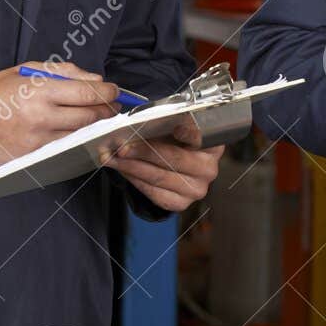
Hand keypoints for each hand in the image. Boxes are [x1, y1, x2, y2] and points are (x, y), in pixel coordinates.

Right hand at [0, 59, 120, 165]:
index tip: (115, 91)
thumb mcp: (28, 69)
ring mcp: (37, 141)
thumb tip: (97, 81)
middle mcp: (41, 118)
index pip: (88, 94)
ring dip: (95, 127)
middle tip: (114, 106)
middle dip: (108, 110)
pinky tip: (79, 132)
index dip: (109, 92)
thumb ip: (66, 72)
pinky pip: (65, 150)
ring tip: (98, 118)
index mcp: (40, 92)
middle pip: (91, 117)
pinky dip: (76, 141)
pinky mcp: (33, 157)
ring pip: (81, 136)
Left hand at [104, 118, 222, 211]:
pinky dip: (134, 180)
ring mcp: (196, 189)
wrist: (175, 166)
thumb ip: (165, 124)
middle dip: (143, 151)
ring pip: (158, 177)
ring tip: (112, 157)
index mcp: (212, 145)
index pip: (202, 137)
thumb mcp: (175, 128)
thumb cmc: (175, 143)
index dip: (189, 132)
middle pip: (174, 158)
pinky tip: (123, 170)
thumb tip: (140, 123)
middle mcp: (208, 169)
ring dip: (131, 166)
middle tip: (121, 146)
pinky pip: (153, 192)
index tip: (174, 128)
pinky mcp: (181, 203)